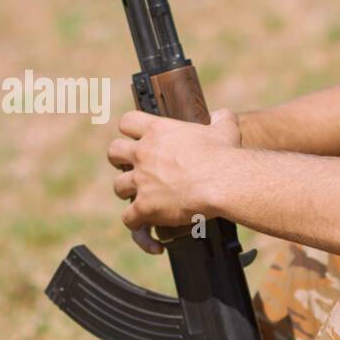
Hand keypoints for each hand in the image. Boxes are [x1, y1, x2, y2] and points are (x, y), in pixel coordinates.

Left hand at [108, 107, 241, 253]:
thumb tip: (221, 115)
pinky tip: (144, 224)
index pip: (128, 122)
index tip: (137, 137)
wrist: (223, 182)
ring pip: (118, 186)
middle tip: (132, 167)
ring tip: (139, 197)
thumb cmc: (225, 154)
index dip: (130, 130)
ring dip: (128, 192)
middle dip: (119, 160)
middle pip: (113, 152)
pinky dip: (136, 222)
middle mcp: (143, 153)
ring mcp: (141, 180)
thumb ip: (220, 118)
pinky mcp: (145, 206)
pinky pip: (129, 217)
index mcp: (158, 131)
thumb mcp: (225, 128)